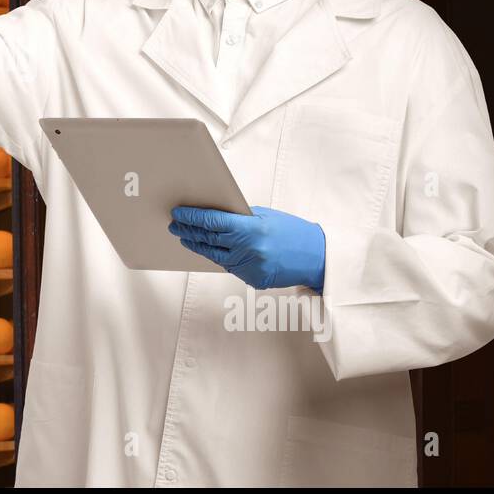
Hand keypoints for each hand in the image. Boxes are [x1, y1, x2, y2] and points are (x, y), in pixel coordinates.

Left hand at [168, 205, 325, 291]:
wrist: (317, 258)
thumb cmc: (293, 232)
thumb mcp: (266, 217)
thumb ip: (240, 217)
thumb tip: (214, 214)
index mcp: (252, 230)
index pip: (212, 222)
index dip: (192, 218)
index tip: (179, 213)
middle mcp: (248, 250)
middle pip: (209, 240)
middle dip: (189, 231)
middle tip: (175, 225)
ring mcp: (250, 268)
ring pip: (215, 256)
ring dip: (198, 246)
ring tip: (186, 237)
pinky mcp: (253, 280)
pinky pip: (229, 267)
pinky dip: (218, 257)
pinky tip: (208, 250)